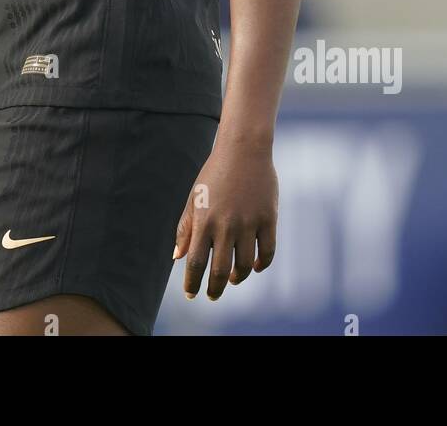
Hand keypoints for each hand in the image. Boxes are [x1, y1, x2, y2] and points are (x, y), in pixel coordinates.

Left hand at [174, 139, 277, 300]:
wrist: (243, 150)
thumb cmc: (214, 174)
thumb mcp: (194, 198)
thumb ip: (185, 228)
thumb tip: (178, 257)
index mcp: (204, 220)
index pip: (196, 263)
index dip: (193, 283)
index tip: (191, 294)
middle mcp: (226, 225)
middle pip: (219, 270)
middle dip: (214, 288)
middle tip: (212, 296)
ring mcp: (249, 223)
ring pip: (244, 266)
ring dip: (237, 278)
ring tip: (231, 279)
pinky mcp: (268, 219)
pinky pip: (267, 252)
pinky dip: (261, 265)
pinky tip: (254, 267)